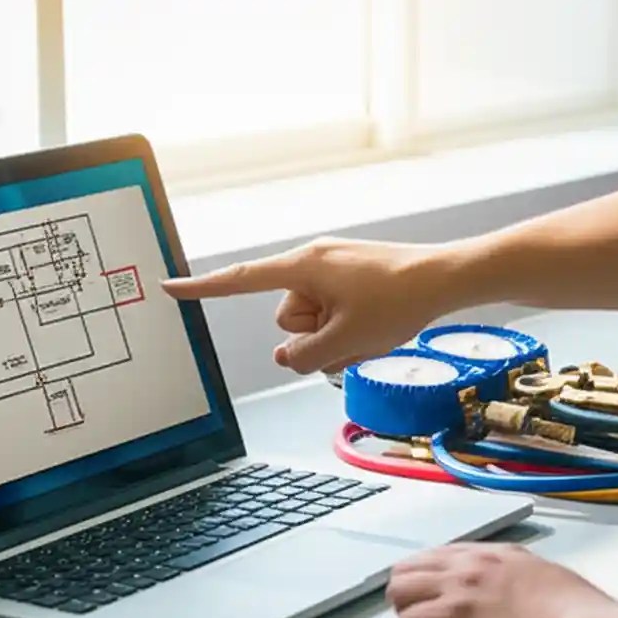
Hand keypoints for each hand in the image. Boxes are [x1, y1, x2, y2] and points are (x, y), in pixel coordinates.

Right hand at [161, 237, 455, 373]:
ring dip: (337, 334)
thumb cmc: (399, 301)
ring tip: (374, 329)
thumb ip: (304, 356)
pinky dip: (352, 326)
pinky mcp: (353, 275)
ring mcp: (334, 267)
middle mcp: (313, 261)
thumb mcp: (346, 340)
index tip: (170, 287)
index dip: (204, 289)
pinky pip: (336, 311)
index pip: (241, 281)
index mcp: (303, 266)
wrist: (447, 277)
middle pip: (287, 317)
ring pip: (314, 320)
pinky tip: (381, 326)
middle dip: (313, 335)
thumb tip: (286, 357)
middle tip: (355, 331)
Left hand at [386, 542, 615, 617]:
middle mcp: (471, 562)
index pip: (442, 554)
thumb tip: (521, 594)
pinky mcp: (449, 616)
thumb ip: (524, 579)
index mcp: (497, 553)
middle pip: (410, 566)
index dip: (434, 577)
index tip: (438, 595)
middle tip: (423, 615)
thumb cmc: (578, 613)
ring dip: (408, 611)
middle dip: (410, 592)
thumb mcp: (549, 578)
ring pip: (399, 590)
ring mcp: (457, 587)